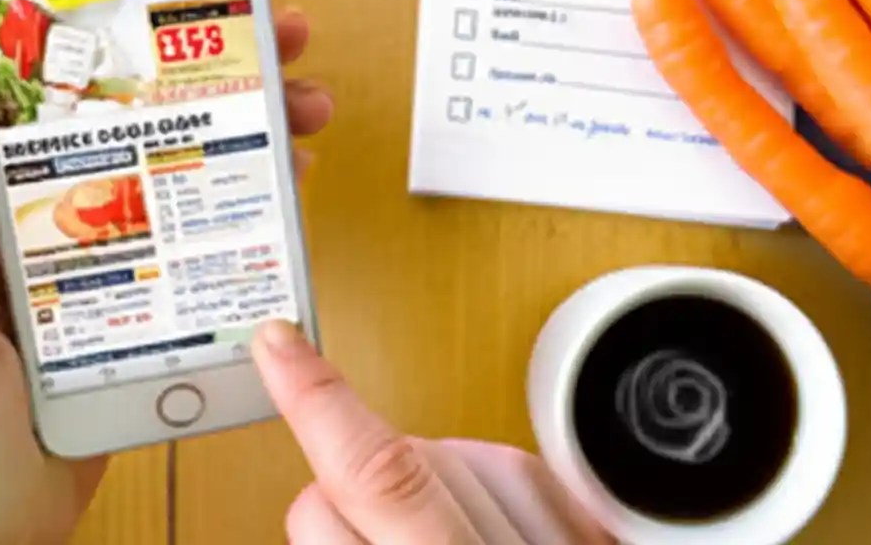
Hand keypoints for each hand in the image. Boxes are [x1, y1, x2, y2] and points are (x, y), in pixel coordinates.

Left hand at [0, 11, 331, 543]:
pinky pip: (191, 250)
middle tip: (276, 51)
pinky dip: (240, 217)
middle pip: (135, 132)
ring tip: (299, 113)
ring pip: (174, 181)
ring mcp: (95, 272)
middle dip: (210, 81)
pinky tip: (280, 199)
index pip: (55, 109)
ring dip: (240, 139)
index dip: (120, 51)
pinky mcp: (134, 314)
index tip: (179, 11)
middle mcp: (44, 231)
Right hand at [252, 321, 613, 544]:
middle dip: (347, 499)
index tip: (280, 346)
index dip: (316, 399)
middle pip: (393, 463)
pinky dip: (469, 488)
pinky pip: (506, 462)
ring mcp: (561, 539)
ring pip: (444, 452)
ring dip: (412, 493)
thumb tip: (319, 514)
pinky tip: (469, 531)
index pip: (373, 476)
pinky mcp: (590, 525)